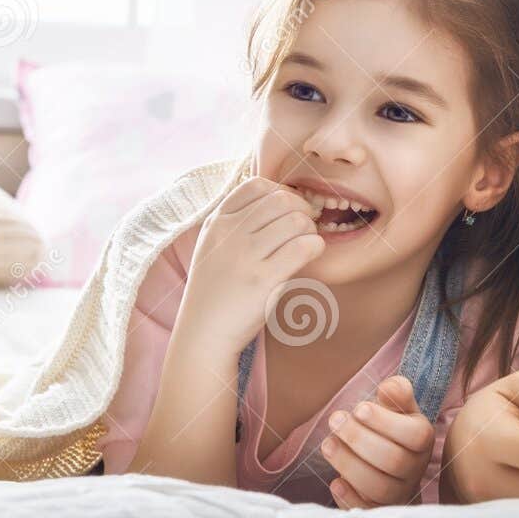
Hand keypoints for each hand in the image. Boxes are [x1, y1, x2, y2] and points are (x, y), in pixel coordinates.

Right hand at [178, 176, 324, 351]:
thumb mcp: (214, 247)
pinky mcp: (262, 280)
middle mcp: (229, 234)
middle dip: (302, 209)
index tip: (290, 210)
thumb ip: (238, 222)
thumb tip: (283, 202)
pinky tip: (312, 254)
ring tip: (307, 243)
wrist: (203, 333)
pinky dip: (315, 246)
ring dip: (310, 229)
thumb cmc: (216, 291)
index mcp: (217, 222)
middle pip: (281, 199)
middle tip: (307, 225)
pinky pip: (302, 247)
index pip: (256, 184)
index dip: (282, 192)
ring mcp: (244, 256)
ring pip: (295, 220)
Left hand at [323, 376, 435, 507]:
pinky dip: (349, 498)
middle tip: (335, 420)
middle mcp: (415, 468)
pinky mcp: (379, 510)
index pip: (414, 435)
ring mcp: (399, 492)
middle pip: (394, 461)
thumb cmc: (388, 428)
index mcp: (422, 439)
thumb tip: (390, 387)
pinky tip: (335, 482)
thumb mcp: (396, 407)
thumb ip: (396, 393)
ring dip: (350, 465)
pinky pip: (367, 511)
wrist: (388, 460)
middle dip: (359, 440)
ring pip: (380, 487)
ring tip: (327, 444)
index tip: (359, 409)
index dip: (386, 423)